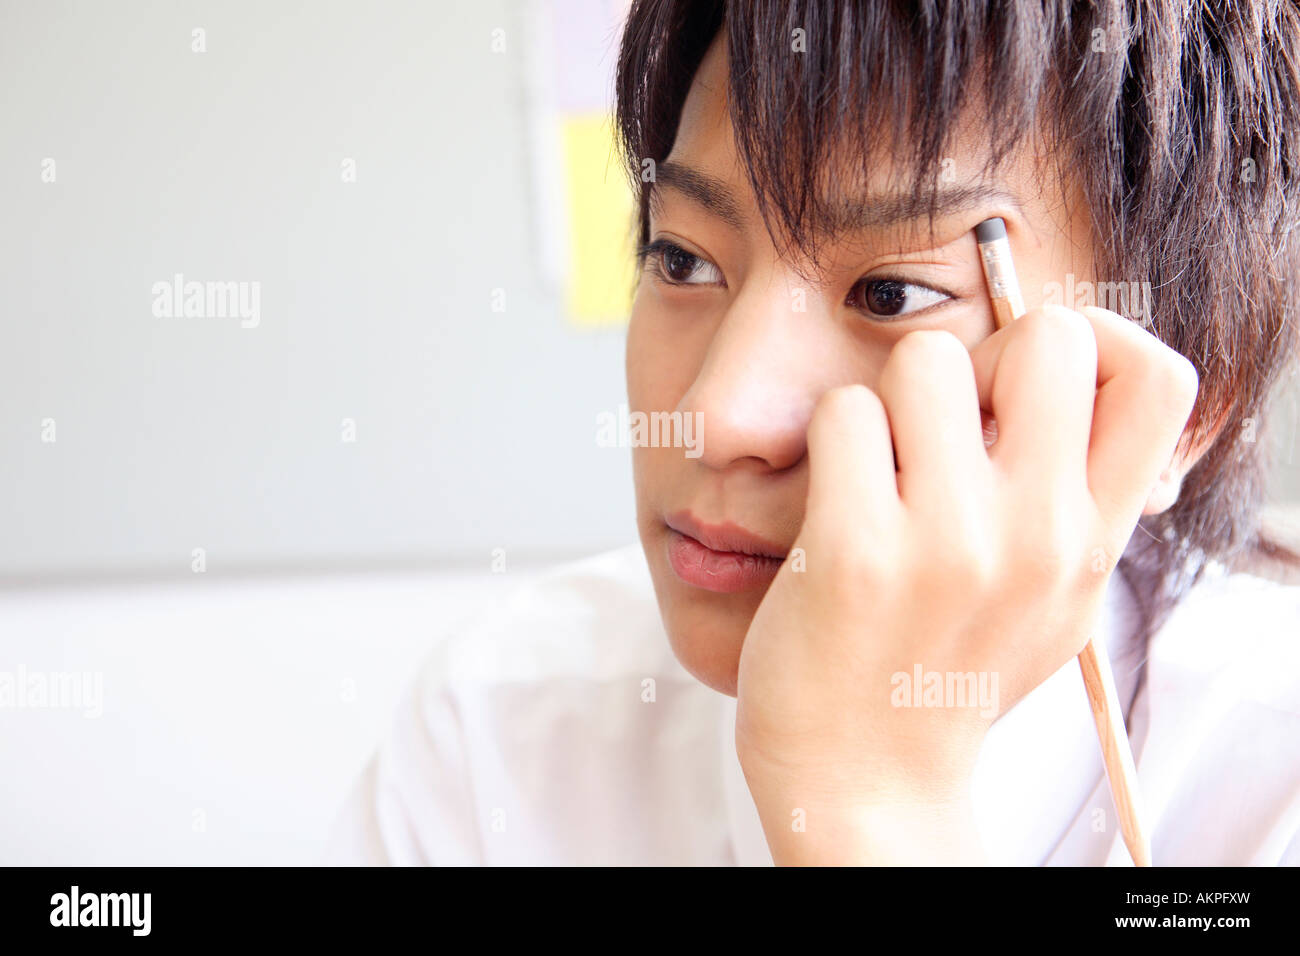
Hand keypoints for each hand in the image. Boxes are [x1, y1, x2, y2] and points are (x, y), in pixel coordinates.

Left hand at [734, 304, 1198, 863]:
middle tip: (944, 421)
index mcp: (1092, 541)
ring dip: (888, 400)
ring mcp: (950, 543)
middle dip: (984, 354)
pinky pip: (843, 413)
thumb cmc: (945, 670)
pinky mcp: (856, 552)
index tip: (1030, 383)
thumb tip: (1068, 378)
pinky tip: (834, 503)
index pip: (1158, 378)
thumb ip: (1074, 499)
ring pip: (924, 360)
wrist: (865, 779)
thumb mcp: (1051, 597)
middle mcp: (1039, 537)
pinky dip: (829, 442)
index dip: (1098, 342)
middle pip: (1046, 335)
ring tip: (879, 473)